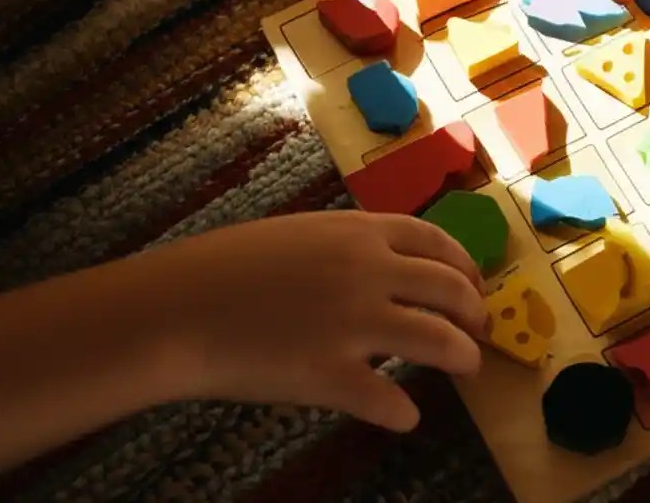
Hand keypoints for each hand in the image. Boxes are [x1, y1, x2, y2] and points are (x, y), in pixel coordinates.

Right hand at [141, 210, 485, 431]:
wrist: (173, 309)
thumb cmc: (222, 268)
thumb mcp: (297, 234)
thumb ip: (346, 246)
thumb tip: (385, 264)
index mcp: (359, 232)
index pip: (438, 243)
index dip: (466, 267)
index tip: (475, 286)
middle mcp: (369, 273)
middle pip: (451, 291)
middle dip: (475, 314)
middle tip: (476, 333)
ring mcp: (354, 324)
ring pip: (440, 343)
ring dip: (462, 358)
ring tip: (465, 368)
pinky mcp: (332, 375)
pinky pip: (391, 402)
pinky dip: (404, 412)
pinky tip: (403, 416)